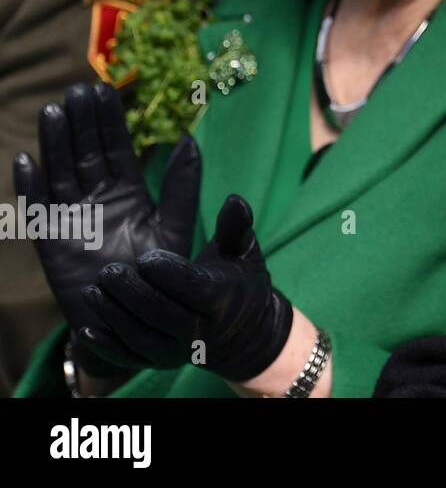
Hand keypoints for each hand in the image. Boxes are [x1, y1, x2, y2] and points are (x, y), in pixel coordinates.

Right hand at [12, 82, 200, 374]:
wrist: (139, 317)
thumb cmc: (161, 272)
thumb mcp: (176, 224)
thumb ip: (182, 185)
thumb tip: (188, 140)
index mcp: (128, 191)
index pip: (116, 148)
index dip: (109, 121)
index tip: (105, 89)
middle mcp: (97, 200)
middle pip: (85, 153)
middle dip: (81, 123)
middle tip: (77, 90)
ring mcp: (73, 219)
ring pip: (61, 174)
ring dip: (56, 144)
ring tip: (54, 112)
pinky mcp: (53, 244)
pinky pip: (39, 211)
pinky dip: (31, 188)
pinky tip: (25, 161)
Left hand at [82, 194, 293, 381]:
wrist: (239, 329)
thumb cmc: (236, 279)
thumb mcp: (242, 251)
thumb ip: (234, 227)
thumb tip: (234, 199)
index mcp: (222, 300)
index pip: (195, 290)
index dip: (170, 275)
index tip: (146, 258)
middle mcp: (201, 331)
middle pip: (163, 315)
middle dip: (134, 294)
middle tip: (109, 271)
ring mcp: (178, 351)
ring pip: (142, 338)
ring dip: (115, 316)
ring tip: (93, 290)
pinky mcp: (158, 363)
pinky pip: (130, 358)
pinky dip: (107, 347)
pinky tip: (86, 330)